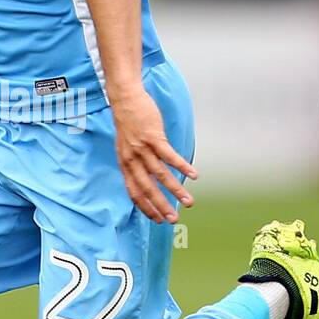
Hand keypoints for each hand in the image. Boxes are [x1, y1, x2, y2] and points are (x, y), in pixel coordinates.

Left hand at [110, 84, 196, 223]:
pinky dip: (182, 166)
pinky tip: (194, 174)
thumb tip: (147, 179)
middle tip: (174, 220)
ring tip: (189, 202)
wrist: (124, 98)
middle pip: (147, 189)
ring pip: (161, 175)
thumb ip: (135, 164)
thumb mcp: (125, 147)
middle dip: (161, 206)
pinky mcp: (153, 136)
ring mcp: (142, 148)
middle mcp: (132, 160)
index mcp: (125, 164)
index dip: (146, 208)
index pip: (134, 193)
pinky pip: (169, 156)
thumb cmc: (128, 123)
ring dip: (176, 190)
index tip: (158, 220)